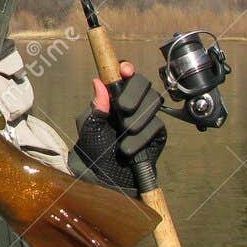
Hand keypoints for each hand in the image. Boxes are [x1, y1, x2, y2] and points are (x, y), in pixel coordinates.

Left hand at [75, 60, 166, 188]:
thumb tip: (98, 81)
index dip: (127, 68)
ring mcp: (146, 116)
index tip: (125, 70)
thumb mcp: (89, 129)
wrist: (108, 178)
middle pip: (143, 83)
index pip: (124, 75)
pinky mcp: (157, 132)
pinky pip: (156, 125)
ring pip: (152, 102)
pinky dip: (141, 137)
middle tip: (122, 108)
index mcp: (113, 97)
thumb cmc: (95, 151)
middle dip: (133, 93)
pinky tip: (129, 148)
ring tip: (123, 134)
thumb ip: (96, 107)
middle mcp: (131, 103)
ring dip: (136, 118)